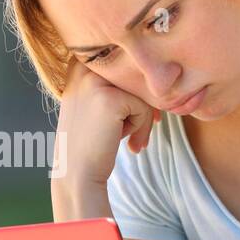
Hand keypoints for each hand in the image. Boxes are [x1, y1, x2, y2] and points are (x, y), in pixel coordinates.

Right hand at [52, 58, 161, 184]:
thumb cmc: (92, 141)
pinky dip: (141, 127)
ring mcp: (94, 81)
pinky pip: (144, 105)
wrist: (78, 174)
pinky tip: (126, 142)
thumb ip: (116, 83)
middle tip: (137, 132)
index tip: (129, 116)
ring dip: (143, 118)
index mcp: (79, 65)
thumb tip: (161, 73)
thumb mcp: (96, 102)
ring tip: (131, 139)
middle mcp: (83, 68)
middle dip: (142, 104)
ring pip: (141, 89)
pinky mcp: (109, 98)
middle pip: (134, 74)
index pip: (125, 65)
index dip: (135, 89)